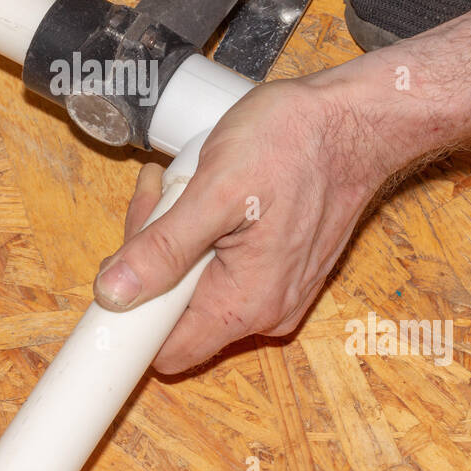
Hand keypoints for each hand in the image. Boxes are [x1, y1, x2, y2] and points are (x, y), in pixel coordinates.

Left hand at [95, 70, 411, 373]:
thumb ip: (164, 247)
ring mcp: (276, 290)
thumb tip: (115, 291)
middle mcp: (264, 310)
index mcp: (245, 304)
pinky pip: (223, 265)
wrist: (355, 122)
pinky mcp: (280, 267)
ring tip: (187, 181)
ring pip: (195, 282)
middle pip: (175, 309)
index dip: (129, 314)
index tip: (115, 266)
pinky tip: (209, 189)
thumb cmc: (295, 144)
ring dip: (176, 235)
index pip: (165, 349)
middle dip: (152, 253)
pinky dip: (205, 230)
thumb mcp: (215, 189)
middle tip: (160, 194)